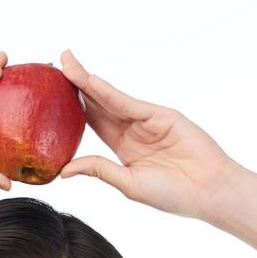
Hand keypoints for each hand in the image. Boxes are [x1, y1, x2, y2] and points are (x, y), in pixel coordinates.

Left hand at [56, 49, 243, 221]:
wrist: (208, 192)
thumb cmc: (174, 194)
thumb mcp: (128, 184)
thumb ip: (99, 170)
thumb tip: (63, 171)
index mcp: (123, 147)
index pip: (91, 121)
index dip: (69, 108)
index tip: (48, 95)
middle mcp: (132, 129)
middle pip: (96, 102)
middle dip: (74, 84)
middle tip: (51, 65)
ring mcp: (146, 120)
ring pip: (109, 98)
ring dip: (86, 80)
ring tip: (65, 63)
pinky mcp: (161, 115)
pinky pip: (128, 103)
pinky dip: (109, 92)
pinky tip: (91, 82)